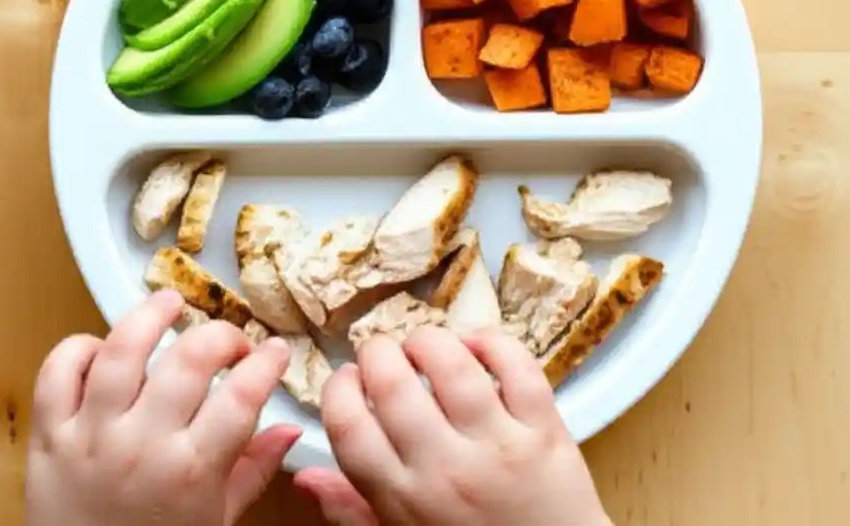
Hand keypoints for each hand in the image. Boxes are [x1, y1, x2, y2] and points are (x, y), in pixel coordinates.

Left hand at [26, 289, 296, 525]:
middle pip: (188, 361)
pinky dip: (77, 349)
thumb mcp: (215, 521)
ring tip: (169, 303)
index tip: (275, 352)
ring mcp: (90, 437)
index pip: (241, 397)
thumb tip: (290, 430)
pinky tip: (103, 347)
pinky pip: (56, 373)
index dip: (267, 363)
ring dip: (148, 316)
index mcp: (192, 471)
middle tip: (230, 339)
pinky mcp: (49, 437)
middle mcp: (142, 447)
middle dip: (221, 335)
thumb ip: (253, 471)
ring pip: (119, 352)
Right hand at [295, 326, 611, 525]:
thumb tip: (304, 475)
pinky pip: (518, 367)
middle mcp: (445, 469)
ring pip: (452, 365)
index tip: (346, 379)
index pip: (349, 427)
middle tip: (380, 352)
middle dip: (376, 352)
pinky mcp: (545, 431)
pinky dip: (493, 342)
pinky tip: (475, 345)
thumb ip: (352, 511)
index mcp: (403, 499)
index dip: (338, 389)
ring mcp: (499, 447)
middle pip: (393, 385)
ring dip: (428, 340)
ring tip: (422, 345)